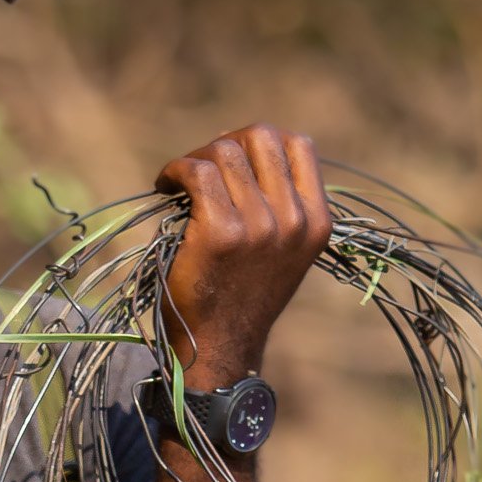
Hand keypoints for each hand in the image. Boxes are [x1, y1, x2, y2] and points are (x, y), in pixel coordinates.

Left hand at [155, 125, 332, 389]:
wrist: (219, 345)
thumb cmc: (242, 294)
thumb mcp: (281, 249)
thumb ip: (278, 202)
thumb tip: (235, 142)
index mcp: (316, 222)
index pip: (298, 145)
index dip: (259, 141)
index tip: (232, 160)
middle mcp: (294, 221)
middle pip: (261, 136)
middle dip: (225, 141)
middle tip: (201, 169)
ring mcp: (260, 227)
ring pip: (225, 151)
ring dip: (195, 158)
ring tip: (179, 181)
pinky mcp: (221, 233)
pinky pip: (198, 172)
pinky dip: (175, 170)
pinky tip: (164, 186)